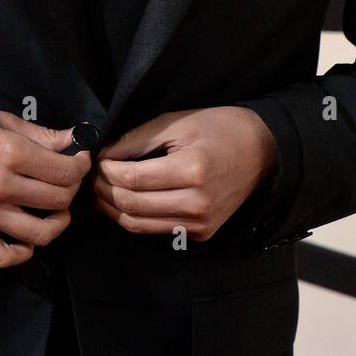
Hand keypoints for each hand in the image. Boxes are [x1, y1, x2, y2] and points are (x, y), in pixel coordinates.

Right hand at [0, 101, 91, 266]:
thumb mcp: (1, 119)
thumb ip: (41, 134)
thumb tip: (74, 140)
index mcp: (10, 153)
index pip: (65, 171)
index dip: (80, 166)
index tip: (79, 160)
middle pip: (58, 200)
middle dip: (71, 190)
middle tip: (67, 181)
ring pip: (40, 233)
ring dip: (57, 222)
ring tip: (56, 210)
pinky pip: (5, 256)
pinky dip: (24, 252)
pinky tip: (29, 236)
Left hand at [90, 107, 277, 240]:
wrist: (263, 151)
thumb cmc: (220, 128)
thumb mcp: (178, 122)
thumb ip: (137, 139)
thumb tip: (104, 155)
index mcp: (191, 171)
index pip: (132, 179)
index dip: (106, 172)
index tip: (95, 161)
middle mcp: (196, 203)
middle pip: (131, 206)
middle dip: (104, 191)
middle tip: (92, 177)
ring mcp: (200, 223)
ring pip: (139, 225)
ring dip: (114, 209)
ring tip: (102, 191)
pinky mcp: (202, 233)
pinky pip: (157, 230)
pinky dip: (135, 218)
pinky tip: (125, 202)